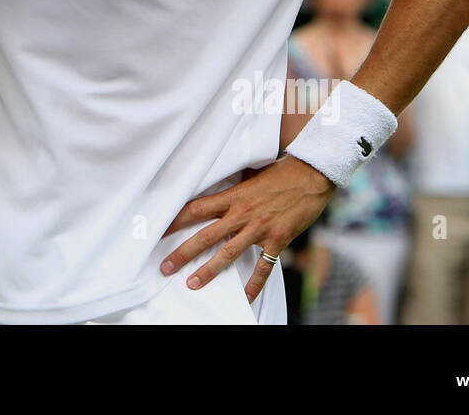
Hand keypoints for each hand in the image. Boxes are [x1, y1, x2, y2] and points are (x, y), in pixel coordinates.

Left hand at [160, 155, 335, 300]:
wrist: (311, 175)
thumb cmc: (280, 172)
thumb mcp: (250, 175)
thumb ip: (233, 186)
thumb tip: (217, 185)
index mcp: (233, 196)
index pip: (196, 209)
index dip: (175, 221)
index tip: (158, 231)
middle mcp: (241, 213)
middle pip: (205, 235)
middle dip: (183, 253)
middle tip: (165, 267)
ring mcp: (259, 228)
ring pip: (228, 253)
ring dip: (209, 271)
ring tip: (191, 283)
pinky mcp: (278, 239)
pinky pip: (263, 266)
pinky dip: (255, 283)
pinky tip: (246, 296)